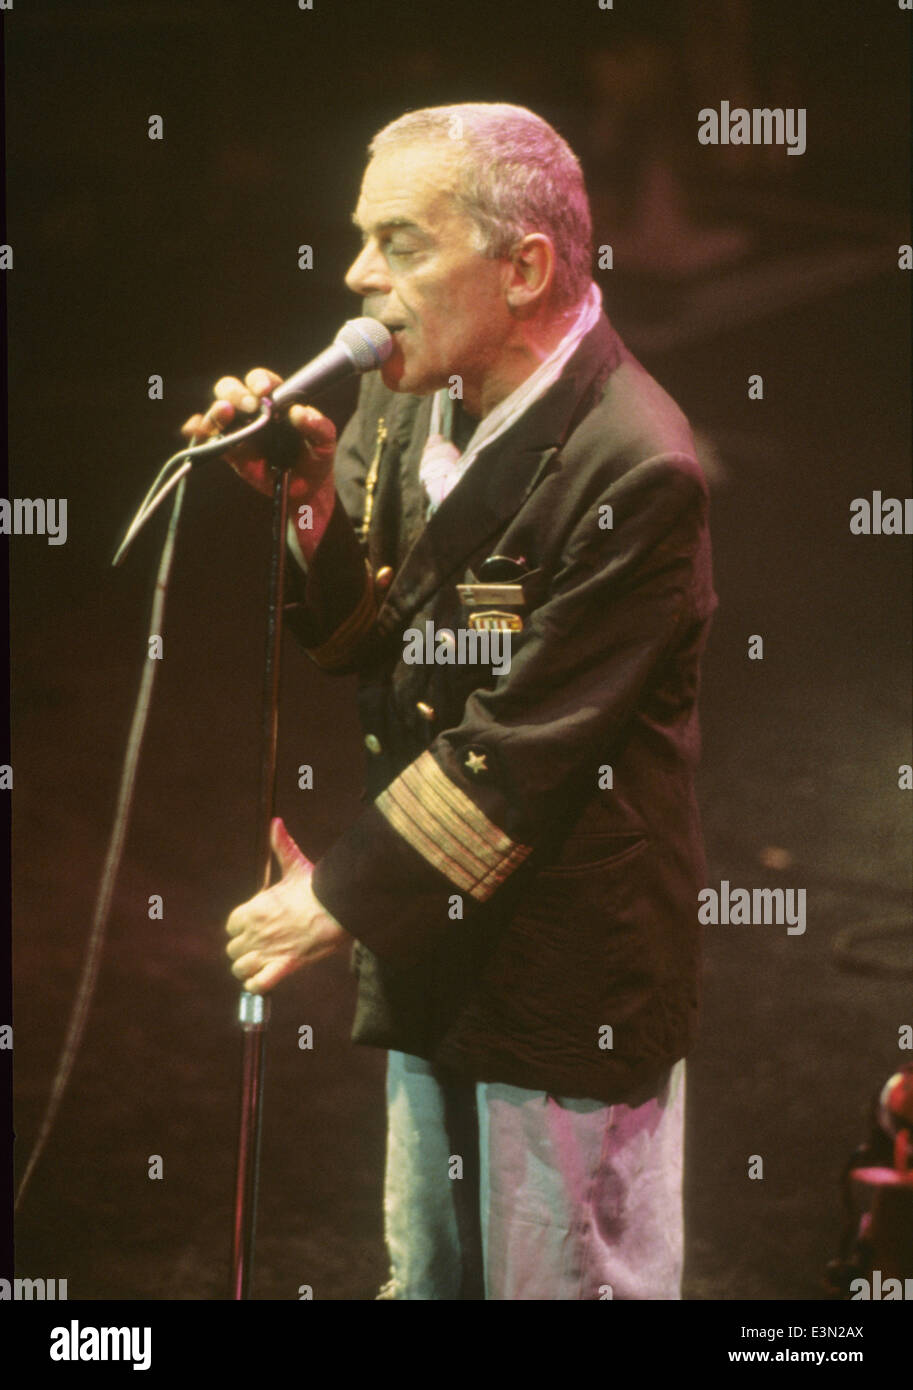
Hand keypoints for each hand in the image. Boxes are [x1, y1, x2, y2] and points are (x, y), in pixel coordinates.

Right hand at [181, 367, 336, 502]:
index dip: (260, 381)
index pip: (261, 381)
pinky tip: (195, 429)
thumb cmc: (316, 458)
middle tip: (249, 406)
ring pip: (217, 411)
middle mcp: (253, 411)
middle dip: (236, 393)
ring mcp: (239, 430)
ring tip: (224, 414)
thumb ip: (317, 426)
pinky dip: (198, 431)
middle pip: (231, 389)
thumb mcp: (325, 442)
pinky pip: (209, 439)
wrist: (307, 490)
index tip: (265, 392)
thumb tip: (300, 412)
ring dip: (216, 411)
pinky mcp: (230, 452)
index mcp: (275, 401)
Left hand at [225, 817, 348, 993]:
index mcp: (253, 908)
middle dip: (244, 949)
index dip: (241, 928)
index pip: (231, 926)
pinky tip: (266, 978)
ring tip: (262, 964)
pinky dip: (257, 985)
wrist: (338, 908)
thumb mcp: (295, 864)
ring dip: (248, 968)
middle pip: (232, 949)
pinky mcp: (283, 967)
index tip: (256, 927)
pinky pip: (257, 985)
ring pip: (240, 969)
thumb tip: (276, 823)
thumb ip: (281, 845)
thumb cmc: (317, 887)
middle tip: (263, 946)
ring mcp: (267, 950)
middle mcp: (255, 931)